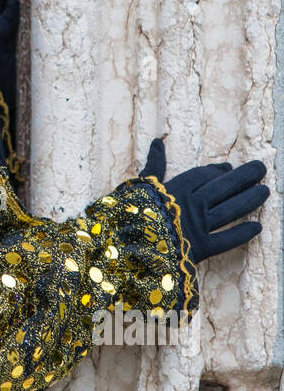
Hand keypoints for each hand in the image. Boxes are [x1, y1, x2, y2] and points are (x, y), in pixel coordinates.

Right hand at [140, 136, 267, 262]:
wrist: (126, 245)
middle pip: (222, 188)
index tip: (229, 167)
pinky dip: (241, 234)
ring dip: (249, 200)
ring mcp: (197, 226)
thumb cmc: (129, 213)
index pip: (202, 175)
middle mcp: (190, 205)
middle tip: (261, 168)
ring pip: (229, 210)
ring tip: (265, 191)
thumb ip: (154, 165)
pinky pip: (226, 240)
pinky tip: (257, 227)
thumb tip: (157, 142)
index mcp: (175, 189)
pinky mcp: (200, 248)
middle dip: (244, 177)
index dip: (217, 170)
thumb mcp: (140, 186)